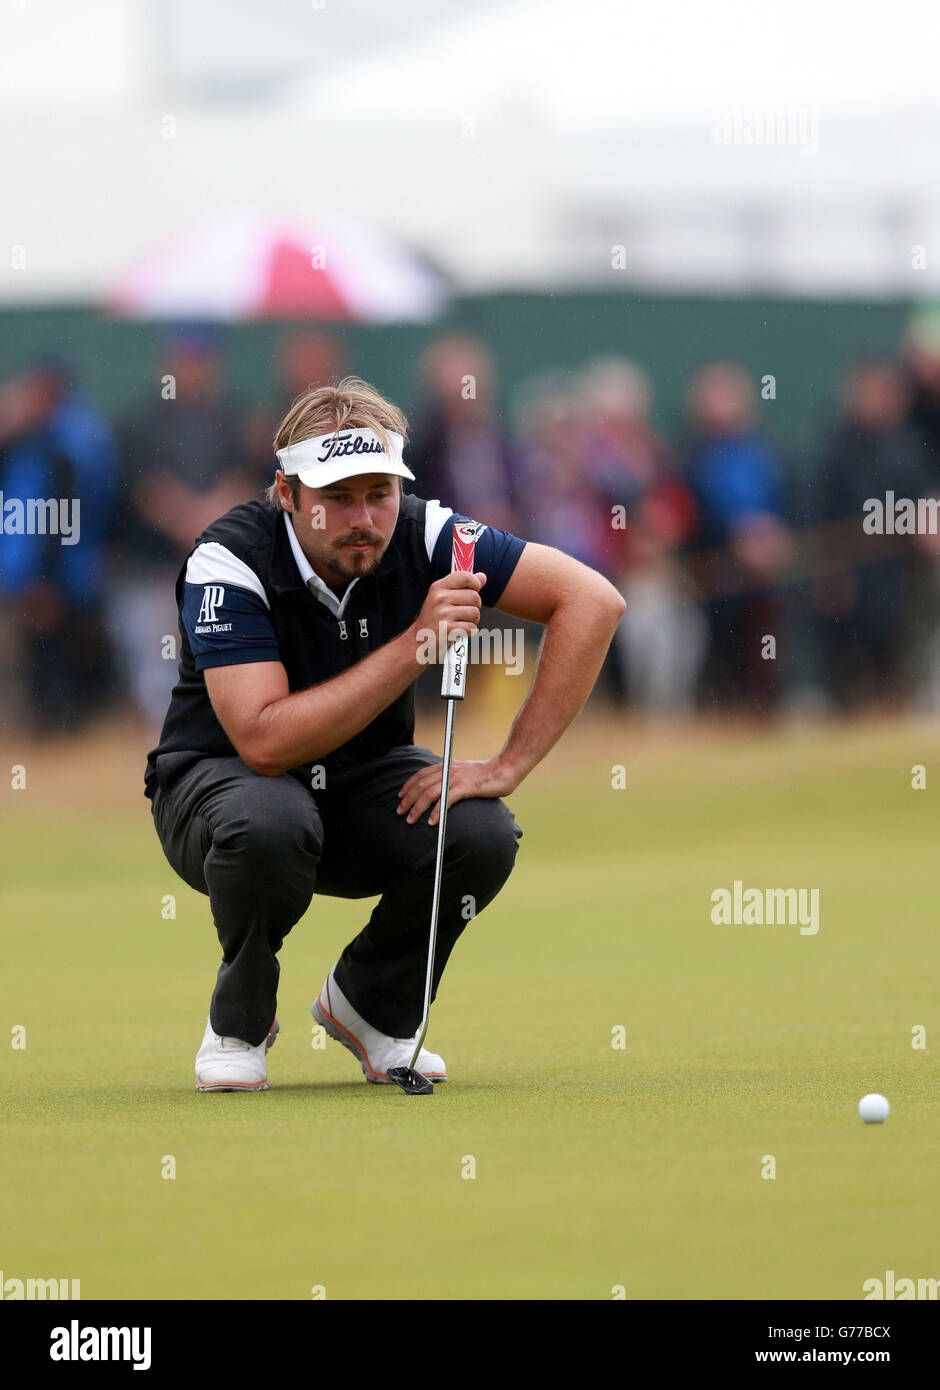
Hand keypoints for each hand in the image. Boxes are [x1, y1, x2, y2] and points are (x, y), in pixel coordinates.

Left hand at [397, 756, 517, 826]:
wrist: (505, 769)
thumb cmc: (487, 774)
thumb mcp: (465, 773)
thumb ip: (452, 778)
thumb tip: (443, 790)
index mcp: (447, 765)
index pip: (421, 774)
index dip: (408, 785)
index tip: (400, 796)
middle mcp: (448, 770)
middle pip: (421, 784)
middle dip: (408, 799)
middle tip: (400, 812)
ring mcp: (456, 778)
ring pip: (430, 793)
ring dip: (418, 807)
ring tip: (411, 820)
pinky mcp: (466, 787)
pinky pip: (446, 800)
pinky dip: (437, 811)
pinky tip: (432, 822)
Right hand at [410, 571, 485, 662]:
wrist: (418, 642)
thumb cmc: (433, 620)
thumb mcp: (443, 598)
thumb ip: (463, 586)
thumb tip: (482, 577)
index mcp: (438, 587)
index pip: (465, 576)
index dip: (475, 583)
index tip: (474, 589)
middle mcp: (440, 598)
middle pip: (474, 597)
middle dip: (474, 607)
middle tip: (463, 613)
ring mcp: (443, 613)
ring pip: (475, 613)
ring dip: (472, 621)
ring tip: (460, 623)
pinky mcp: (448, 629)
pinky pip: (471, 627)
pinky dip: (469, 632)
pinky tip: (459, 631)